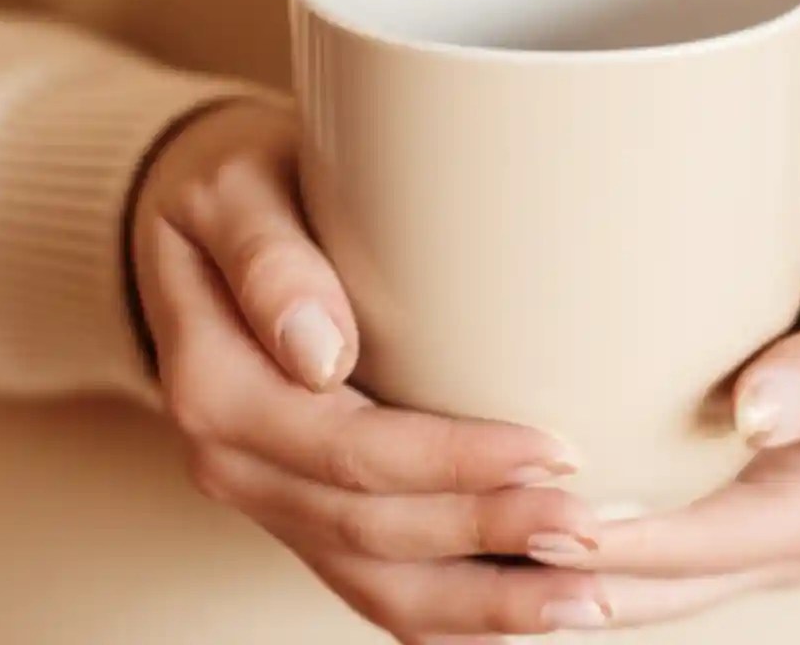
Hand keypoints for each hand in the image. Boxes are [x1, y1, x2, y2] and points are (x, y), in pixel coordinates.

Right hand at [132, 103, 608, 642]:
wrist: (208, 241)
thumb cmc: (240, 199)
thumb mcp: (237, 196)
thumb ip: (271, 264)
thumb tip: (318, 354)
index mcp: (219, 392)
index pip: (349, 450)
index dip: (453, 463)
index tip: (553, 451)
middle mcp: (238, 466)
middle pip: (374, 528)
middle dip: (489, 534)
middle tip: (591, 529)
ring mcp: (274, 502)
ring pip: (381, 585)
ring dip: (486, 602)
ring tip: (585, 598)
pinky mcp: (309, 517)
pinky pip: (379, 589)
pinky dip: (456, 613)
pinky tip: (530, 611)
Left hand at [527, 192, 799, 628]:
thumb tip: (758, 416)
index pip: (712, 544)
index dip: (629, 545)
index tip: (545, 529)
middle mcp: (786, 535)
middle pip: (667, 584)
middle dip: (578, 575)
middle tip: (485, 541)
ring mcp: (752, 526)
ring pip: (650, 579)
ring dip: (572, 572)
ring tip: (481, 546)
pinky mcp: (724, 502)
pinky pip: (650, 542)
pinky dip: (588, 543)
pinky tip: (518, 518)